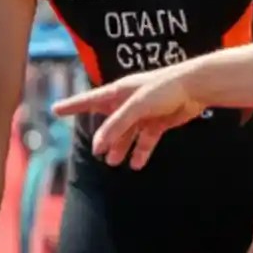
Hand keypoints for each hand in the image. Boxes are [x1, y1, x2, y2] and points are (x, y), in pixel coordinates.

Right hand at [51, 66, 206, 169]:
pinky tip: (136, 164)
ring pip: (127, 134)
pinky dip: (141, 151)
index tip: (56, 109)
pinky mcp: (159, 121)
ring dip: (121, 147)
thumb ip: (116, 126)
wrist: (196, 87)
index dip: (72, 105)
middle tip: (97, 153)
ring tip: (113, 162)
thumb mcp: (136, 106)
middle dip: (103, 136)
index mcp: (119, 91)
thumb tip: (98, 145)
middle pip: (110, 121)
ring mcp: (145, 112)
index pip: (90, 100)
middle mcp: (130, 101)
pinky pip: (146, 139)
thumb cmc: (164, 88)